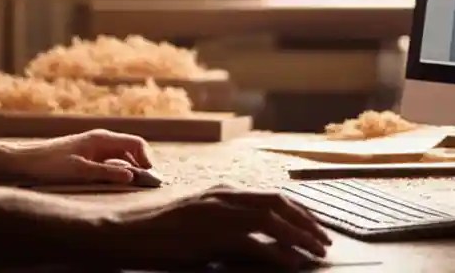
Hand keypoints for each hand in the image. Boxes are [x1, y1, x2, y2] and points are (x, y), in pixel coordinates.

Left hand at [9, 129, 153, 184]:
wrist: (25, 161)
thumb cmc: (50, 164)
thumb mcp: (80, 171)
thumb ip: (107, 172)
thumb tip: (132, 176)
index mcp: (102, 138)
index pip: (136, 143)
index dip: (147, 159)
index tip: (150, 179)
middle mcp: (101, 140)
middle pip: (132, 149)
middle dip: (141, 166)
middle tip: (146, 186)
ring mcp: (95, 147)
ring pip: (122, 156)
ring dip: (130, 170)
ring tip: (134, 188)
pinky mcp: (87, 156)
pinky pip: (111, 162)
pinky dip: (118, 171)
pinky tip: (116, 184)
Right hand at [103, 183, 332, 270]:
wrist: (129, 233)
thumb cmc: (161, 231)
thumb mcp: (200, 220)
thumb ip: (228, 223)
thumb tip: (258, 238)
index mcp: (223, 191)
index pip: (272, 195)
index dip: (299, 210)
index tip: (316, 225)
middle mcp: (224, 196)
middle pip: (279, 203)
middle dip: (307, 222)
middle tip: (325, 240)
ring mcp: (218, 213)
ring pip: (273, 220)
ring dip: (300, 236)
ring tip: (316, 252)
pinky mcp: (212, 234)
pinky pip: (255, 243)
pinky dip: (278, 252)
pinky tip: (290, 263)